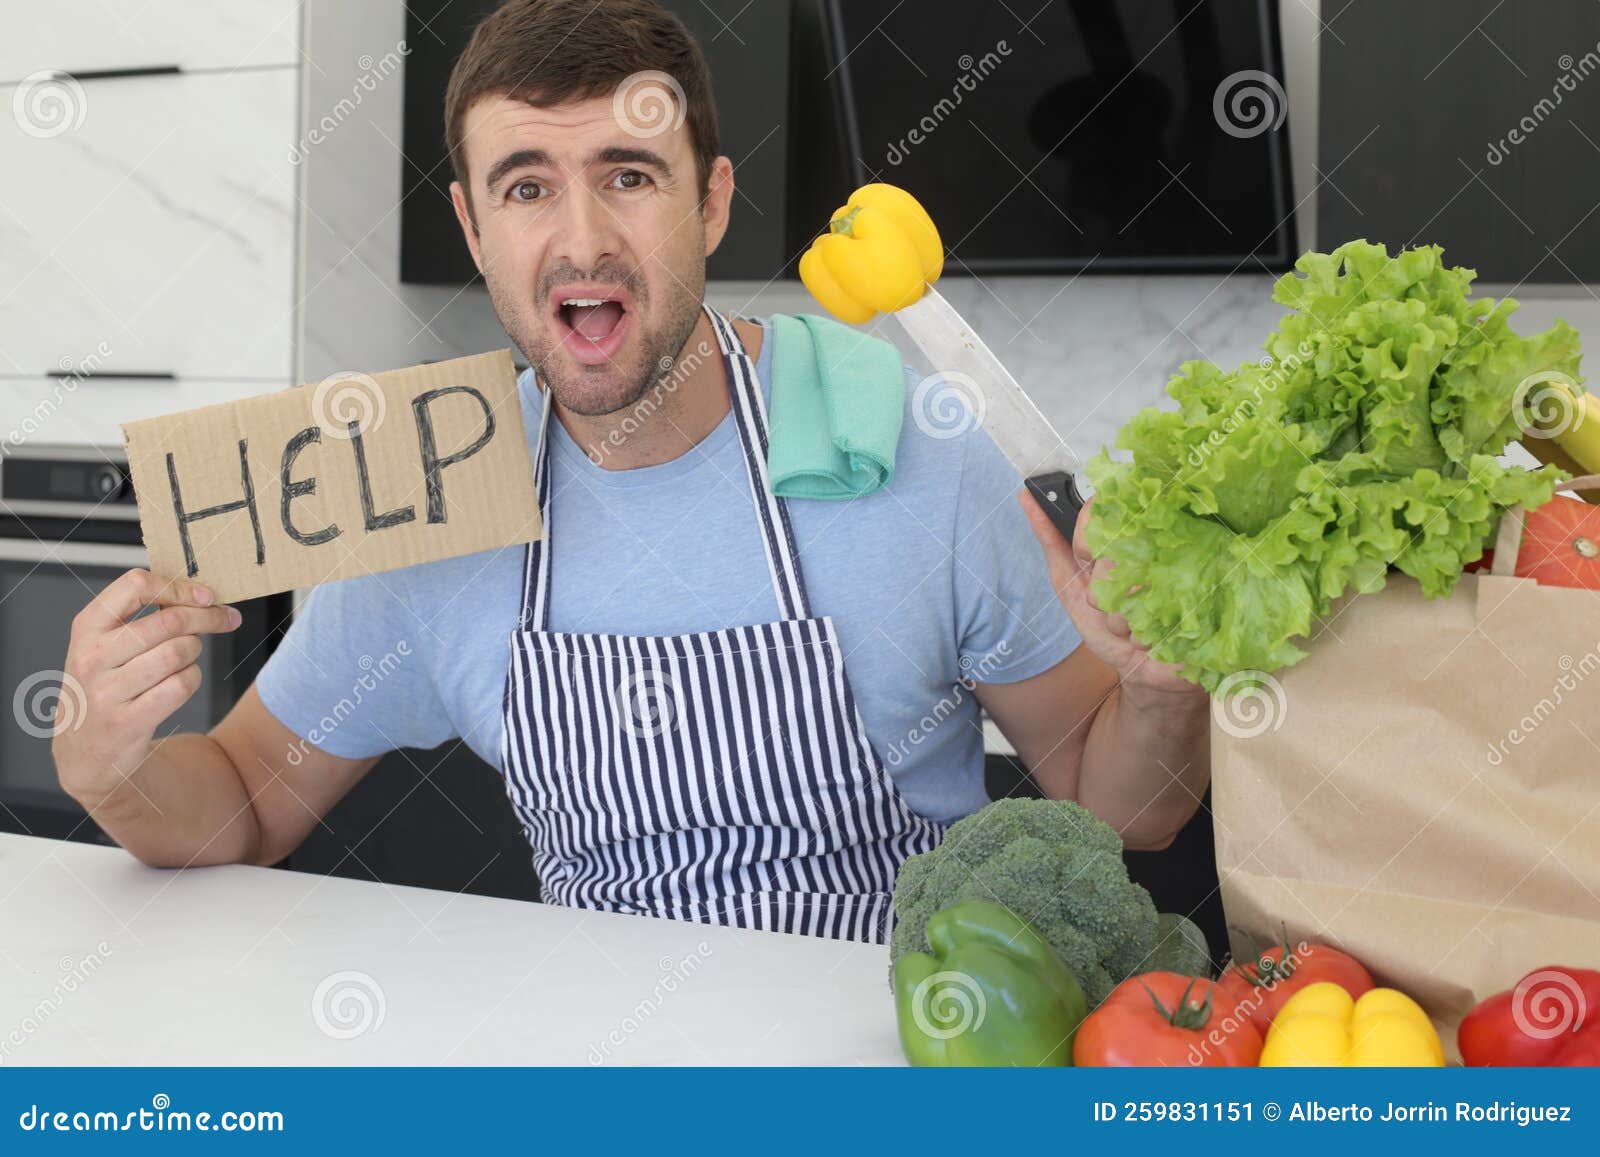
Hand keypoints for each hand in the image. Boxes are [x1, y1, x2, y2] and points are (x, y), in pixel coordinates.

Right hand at [54, 569, 240, 803]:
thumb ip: (142, 616)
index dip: (179, 587)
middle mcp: (93, 656)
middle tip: (225, 619)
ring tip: (186, 657)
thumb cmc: (105, 685)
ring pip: (179, 652)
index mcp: (87, 627)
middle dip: (207, 618)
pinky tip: (180, 682)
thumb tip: (202, 594)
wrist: (84, 749)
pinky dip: (191, 679)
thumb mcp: (106, 644)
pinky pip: (181, 685)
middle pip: (169, 620)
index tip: (206, 596)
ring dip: (195, 651)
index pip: (136, 585)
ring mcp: (107, 691)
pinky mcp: (128, 721)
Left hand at [1019, 489, 1203, 698]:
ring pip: (1129, 585)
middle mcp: (1156, 546)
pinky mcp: (1194, 601)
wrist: (1146, 670)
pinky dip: (1139, 635)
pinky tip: (1148, 639)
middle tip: (1110, 607)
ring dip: (1119, 619)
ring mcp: (1179, 571)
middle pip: (1112, 551)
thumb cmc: (1107, 624)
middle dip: (1100, 591)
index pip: (1100, 510)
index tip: (1088, 560)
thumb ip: (1052, 541)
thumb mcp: (1070, 582)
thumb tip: (1025, 495)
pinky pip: (1151, 614)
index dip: (1086, 537)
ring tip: (1131, 627)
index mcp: (1127, 536)